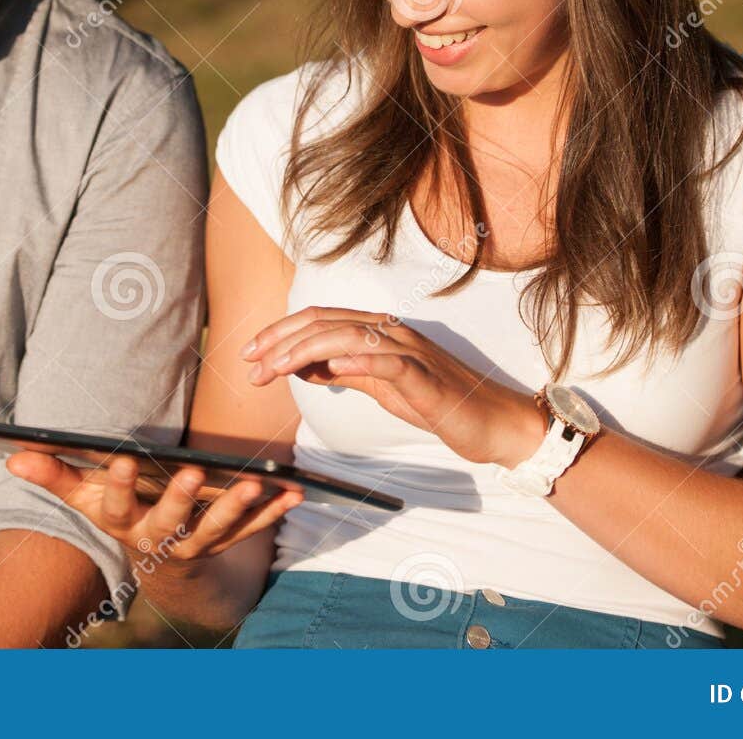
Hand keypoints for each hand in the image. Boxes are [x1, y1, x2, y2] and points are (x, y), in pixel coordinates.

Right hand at [7, 451, 302, 561]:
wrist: (160, 561)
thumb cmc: (121, 513)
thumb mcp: (86, 497)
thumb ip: (56, 475)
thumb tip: (12, 456)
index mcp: (121, 522)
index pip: (115, 505)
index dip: (118, 484)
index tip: (122, 457)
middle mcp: (156, 537)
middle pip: (167, 521)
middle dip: (181, 499)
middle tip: (195, 473)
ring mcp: (194, 543)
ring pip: (215, 529)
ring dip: (236, 509)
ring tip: (255, 483)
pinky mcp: (226, 542)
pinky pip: (251, 530)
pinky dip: (273, 512)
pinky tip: (294, 493)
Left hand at [244, 306, 547, 467]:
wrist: (492, 423)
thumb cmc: (438, 402)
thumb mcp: (381, 387)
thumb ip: (346, 372)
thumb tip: (306, 365)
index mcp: (379, 332)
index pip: (320, 320)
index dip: (280, 333)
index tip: (249, 355)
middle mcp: (392, 332)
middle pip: (326, 322)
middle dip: (281, 340)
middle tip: (250, 364)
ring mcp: (411, 351)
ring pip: (350, 335)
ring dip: (307, 349)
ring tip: (277, 366)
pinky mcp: (427, 378)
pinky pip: (390, 363)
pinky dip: (359, 360)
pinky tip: (331, 366)